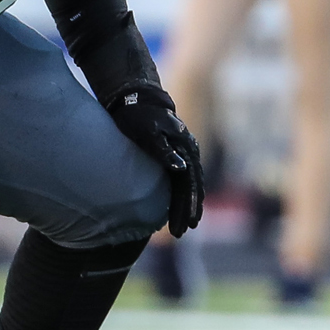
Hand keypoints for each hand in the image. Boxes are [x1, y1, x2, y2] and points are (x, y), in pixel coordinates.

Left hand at [104, 85, 203, 236]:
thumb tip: (181, 168)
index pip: (190, 184)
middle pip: (193, 186)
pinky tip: (180, 205)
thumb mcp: (147, 132)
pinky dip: (185, 193)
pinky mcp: (176, 152)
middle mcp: (189, 151)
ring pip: (191, 183)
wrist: (136, 97)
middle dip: (189, 210)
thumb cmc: (137, 116)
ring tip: (186, 224)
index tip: (185, 225)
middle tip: (182, 232)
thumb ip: (163, 150)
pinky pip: (184, 178)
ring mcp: (185, 151)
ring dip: (189, 204)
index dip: (187, 205)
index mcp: (185, 148)